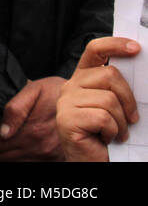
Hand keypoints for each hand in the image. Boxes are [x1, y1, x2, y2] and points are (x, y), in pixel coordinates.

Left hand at [0, 77, 66, 160]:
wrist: (85, 102)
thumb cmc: (58, 92)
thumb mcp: (35, 89)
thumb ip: (15, 109)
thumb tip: (3, 131)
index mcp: (32, 130)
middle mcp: (40, 147)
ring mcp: (48, 157)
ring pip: (10, 163)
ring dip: (3, 152)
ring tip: (5, 137)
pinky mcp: (54, 161)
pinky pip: (27, 166)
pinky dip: (18, 158)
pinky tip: (18, 144)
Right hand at [57, 37, 140, 161]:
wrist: (91, 160)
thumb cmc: (106, 134)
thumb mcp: (114, 105)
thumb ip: (117, 88)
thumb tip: (137, 72)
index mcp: (83, 79)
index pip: (94, 50)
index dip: (115, 45)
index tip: (136, 49)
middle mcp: (70, 86)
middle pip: (109, 75)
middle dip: (128, 99)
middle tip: (130, 118)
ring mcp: (66, 102)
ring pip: (108, 99)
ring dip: (121, 121)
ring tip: (115, 132)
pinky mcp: (67, 119)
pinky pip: (102, 117)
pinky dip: (112, 131)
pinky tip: (106, 138)